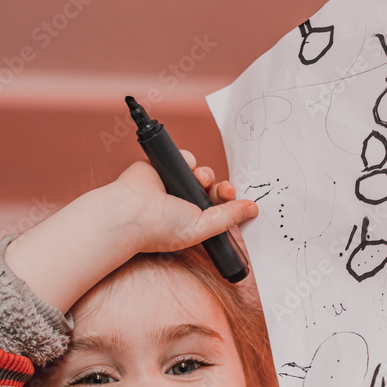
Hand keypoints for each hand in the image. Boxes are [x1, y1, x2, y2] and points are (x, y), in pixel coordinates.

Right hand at [114, 155, 257, 254]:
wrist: (133, 210)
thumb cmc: (161, 228)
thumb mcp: (202, 228)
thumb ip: (228, 218)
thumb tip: (253, 209)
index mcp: (195, 221)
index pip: (221, 211)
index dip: (232, 204)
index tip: (237, 202)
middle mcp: (186, 203)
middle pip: (215, 190)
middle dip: (222, 188)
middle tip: (224, 190)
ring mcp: (176, 185)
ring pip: (203, 173)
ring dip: (206, 174)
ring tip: (199, 179)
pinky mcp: (166, 167)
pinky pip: (188, 158)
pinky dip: (190, 160)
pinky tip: (187, 168)